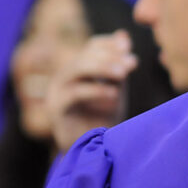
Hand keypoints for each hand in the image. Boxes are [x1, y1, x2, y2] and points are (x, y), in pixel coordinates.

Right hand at [47, 30, 137, 152]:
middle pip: (84, 55)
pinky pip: (73, 94)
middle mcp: (65, 76)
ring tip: (123, 74)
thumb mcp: (115, 87)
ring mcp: (57, 92)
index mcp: (80, 68)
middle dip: (110, 57)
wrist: (92, 152)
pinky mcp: (56, 109)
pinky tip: (113, 94)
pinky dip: (95, 91)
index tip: (129, 51)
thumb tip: (123, 35)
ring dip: (102, 68)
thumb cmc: (104, 118)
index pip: (92, 46)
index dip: (111, 45)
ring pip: (76, 69)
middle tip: (131, 64)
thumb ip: (118, 65)